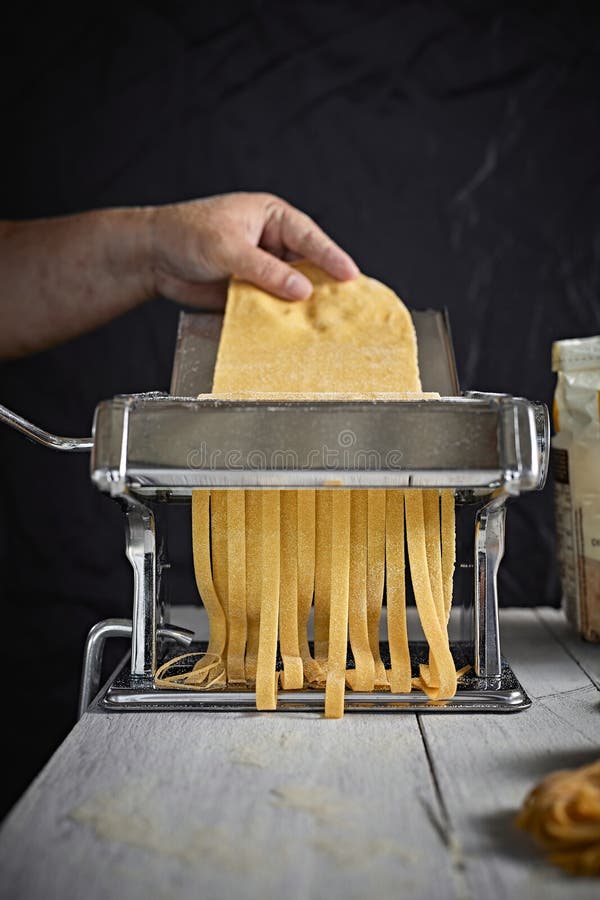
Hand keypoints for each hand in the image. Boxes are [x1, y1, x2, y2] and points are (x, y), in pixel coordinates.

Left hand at [147, 192, 358, 308]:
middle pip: (306, 264)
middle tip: (346, 304)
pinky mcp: (250, 292)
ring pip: (291, 288)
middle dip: (323, 284)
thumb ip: (266, 271)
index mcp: (270, 217)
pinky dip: (282, 318)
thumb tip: (302, 290)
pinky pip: (272, 305)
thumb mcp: (228, 249)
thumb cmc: (186, 235)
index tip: (351, 275)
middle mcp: (271, 242)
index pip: (308, 237)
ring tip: (324, 323)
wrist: (152, 257)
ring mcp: (262, 268)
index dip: (331, 256)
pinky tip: (294, 331)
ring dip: (303, 305)